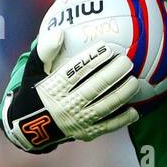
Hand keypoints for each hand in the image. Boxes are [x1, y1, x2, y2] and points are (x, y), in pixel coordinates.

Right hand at [0, 31, 139, 151]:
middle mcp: (65, 106)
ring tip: (134, 81)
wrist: (31, 128)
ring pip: (103, 107)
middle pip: (93, 89)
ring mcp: (77, 122)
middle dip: (112, 74)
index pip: (74, 72)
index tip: (106, 48)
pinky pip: (106, 127)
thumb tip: (59, 32)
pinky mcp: (86, 133)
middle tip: (126, 61)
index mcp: (53, 89)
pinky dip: (121, 120)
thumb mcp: (32, 72)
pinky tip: (135, 111)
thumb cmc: (35, 92)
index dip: (91, 60)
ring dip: (121, 95)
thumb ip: (45, 51)